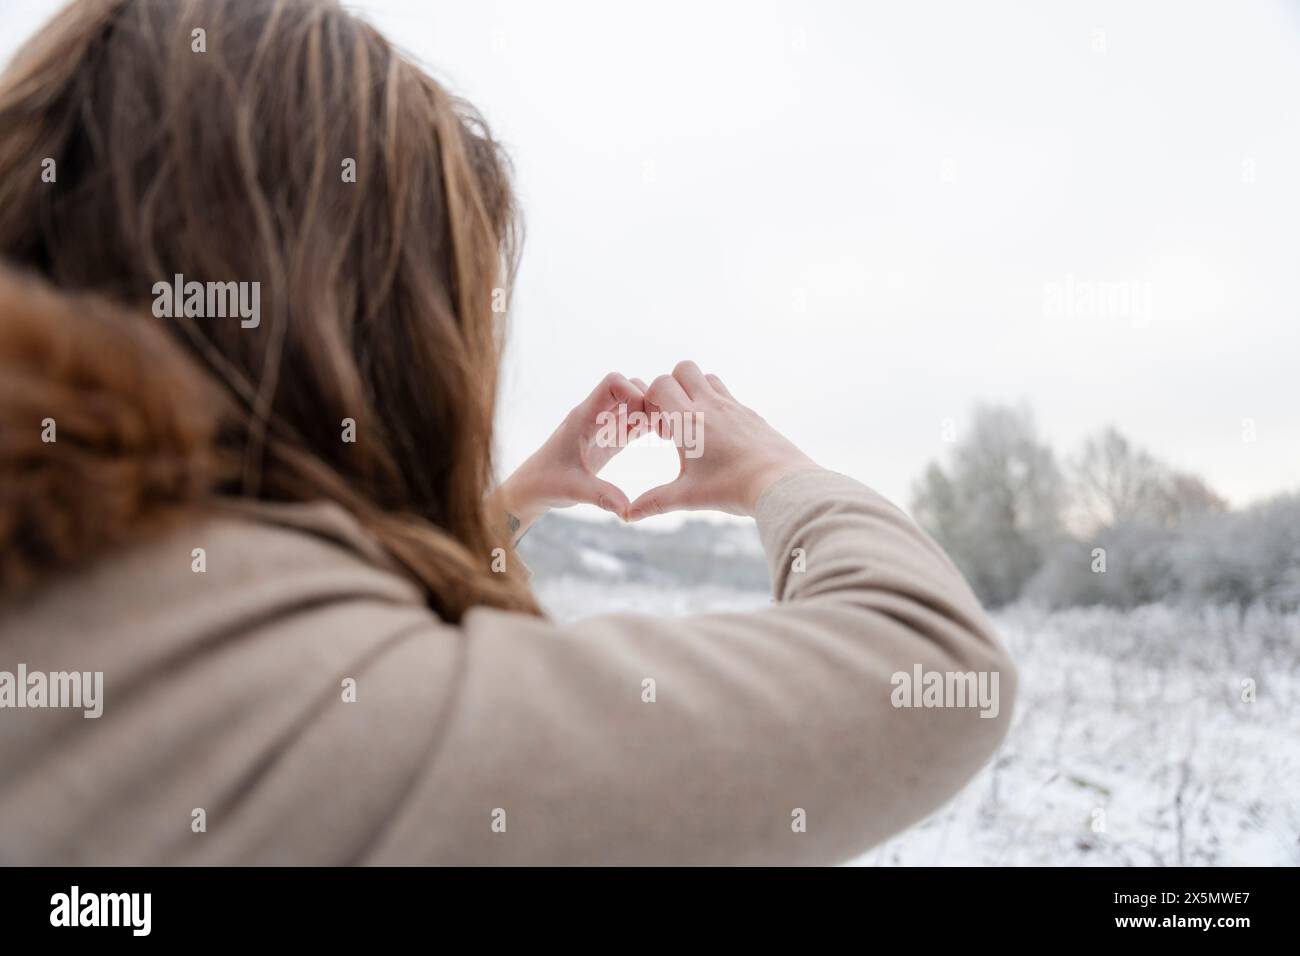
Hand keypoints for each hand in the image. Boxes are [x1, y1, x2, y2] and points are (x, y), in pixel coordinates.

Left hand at [491, 373, 647, 536]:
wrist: (533, 487)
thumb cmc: (547, 483)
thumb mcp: (574, 490)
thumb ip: (600, 496)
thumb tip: (627, 509)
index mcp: (584, 418)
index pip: (612, 383)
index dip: (633, 392)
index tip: (643, 417)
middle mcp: (595, 415)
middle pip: (629, 387)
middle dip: (649, 402)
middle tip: (662, 428)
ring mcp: (603, 425)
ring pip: (634, 402)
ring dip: (652, 412)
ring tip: (665, 433)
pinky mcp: (609, 438)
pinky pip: (633, 420)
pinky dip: (648, 424)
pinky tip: (660, 437)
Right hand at [626, 361, 818, 520]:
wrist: (780, 483)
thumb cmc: (731, 488)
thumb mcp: (688, 497)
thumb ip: (654, 502)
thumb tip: (628, 516)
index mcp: (688, 420)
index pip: (660, 384)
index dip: (651, 401)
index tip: (659, 430)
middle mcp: (710, 405)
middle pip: (683, 369)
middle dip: (672, 388)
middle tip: (675, 422)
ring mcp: (733, 406)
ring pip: (707, 377)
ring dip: (695, 392)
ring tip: (696, 427)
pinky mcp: (750, 414)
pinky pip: (728, 395)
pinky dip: (716, 405)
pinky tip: (720, 437)